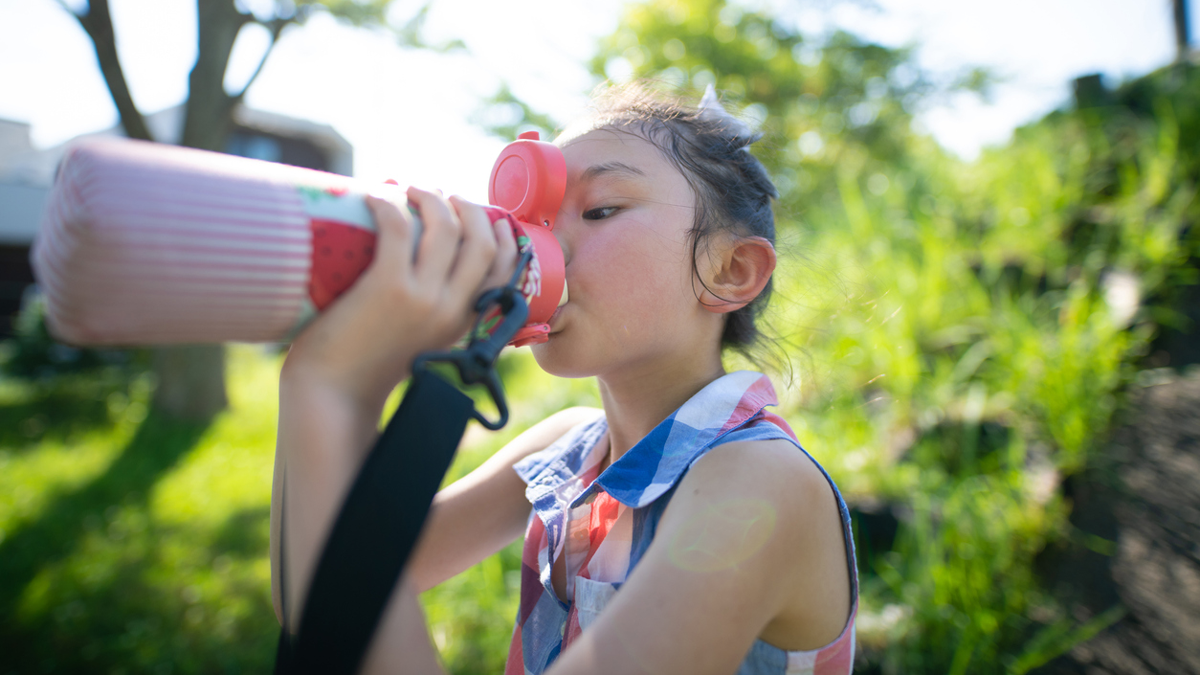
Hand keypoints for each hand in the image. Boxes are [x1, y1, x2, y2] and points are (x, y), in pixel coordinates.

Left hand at [283, 186, 518, 413]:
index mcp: (464, 322)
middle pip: (481, 239)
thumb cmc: (366, 368)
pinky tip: (374, 195)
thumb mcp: (419, 342)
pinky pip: (397, 226)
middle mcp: (452, 308)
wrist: (333, 397)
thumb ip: (433, 315)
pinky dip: (387, 202)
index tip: (482, 213)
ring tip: (409, 189)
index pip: (505, 268)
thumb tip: (423, 270)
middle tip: (442, 195)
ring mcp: (422, 297)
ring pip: (445, 225)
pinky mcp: (387, 286)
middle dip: (468, 206)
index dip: (501, 233)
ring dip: (430, 196)